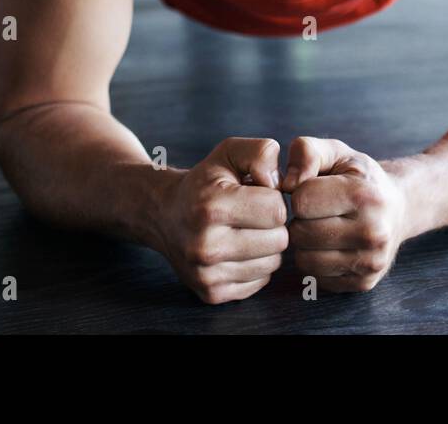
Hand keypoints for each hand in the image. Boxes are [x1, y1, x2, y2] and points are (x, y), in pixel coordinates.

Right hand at [153, 137, 288, 304]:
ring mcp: (206, 275)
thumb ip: (262, 152)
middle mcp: (205, 246)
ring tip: (244, 230)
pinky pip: (261, 281)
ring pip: (273, 263)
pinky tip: (237, 249)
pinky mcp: (211, 294)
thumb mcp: (229, 152)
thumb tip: (284, 184)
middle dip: (272, 223)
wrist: (163, 214)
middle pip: (280, 240)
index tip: (256, 194)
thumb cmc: (205, 182)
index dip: (273, 198)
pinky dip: (255, 264)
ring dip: (266, 245)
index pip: (277, 210)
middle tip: (251, 214)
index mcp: (211, 208)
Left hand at [281, 137, 408, 292]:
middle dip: (302, 220)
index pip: (301, 201)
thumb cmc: (360, 177)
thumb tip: (286, 184)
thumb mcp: (337, 152)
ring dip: (306, 244)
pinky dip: (317, 261)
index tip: (316, 189)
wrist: (400, 206)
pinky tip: (331, 245)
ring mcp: (370, 261)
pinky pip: (316, 277)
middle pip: (300, 234)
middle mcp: (373, 232)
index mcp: (364, 195)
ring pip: (304, 260)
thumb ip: (306, 151)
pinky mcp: (364, 282)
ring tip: (323, 227)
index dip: (301, 193)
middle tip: (319, 211)